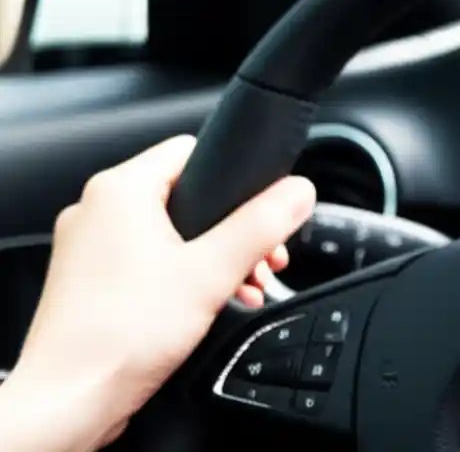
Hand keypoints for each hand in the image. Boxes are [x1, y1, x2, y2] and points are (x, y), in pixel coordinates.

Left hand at [0, 136, 314, 450]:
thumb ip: (261, 225)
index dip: (236, 178)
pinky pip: (147, 261)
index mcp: (120, 191)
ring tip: (240, 287)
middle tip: (261, 260)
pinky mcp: (89, 280)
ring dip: (213, 257)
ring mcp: (88, 247)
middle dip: (233, 229)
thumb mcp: (213, 272)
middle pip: (187, 196)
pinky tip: (206, 304)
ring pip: (169, 232)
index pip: (192, 151)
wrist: (69, 399)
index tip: (261, 210)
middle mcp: (96, 211)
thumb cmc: (120, 336)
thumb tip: (298, 192)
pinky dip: (182, 275)